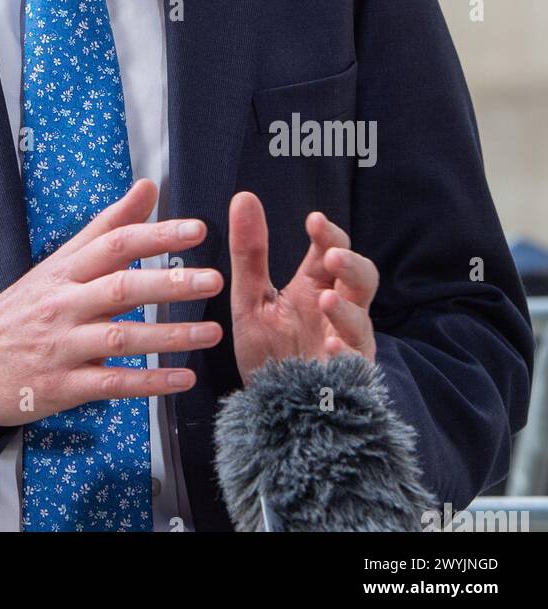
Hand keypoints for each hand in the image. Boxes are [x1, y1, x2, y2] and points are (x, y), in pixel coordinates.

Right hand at [0, 178, 223, 427]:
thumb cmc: (18, 311)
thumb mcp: (56, 264)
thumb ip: (106, 227)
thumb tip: (147, 187)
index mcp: (63, 271)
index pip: (113, 243)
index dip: (156, 234)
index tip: (197, 229)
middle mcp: (63, 304)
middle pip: (121, 289)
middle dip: (170, 283)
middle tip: (212, 279)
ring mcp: (61, 346)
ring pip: (120, 339)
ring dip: (169, 337)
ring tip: (211, 333)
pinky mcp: (61, 386)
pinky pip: (111, 384)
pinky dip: (149, 383)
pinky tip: (181, 380)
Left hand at [228, 190, 377, 383]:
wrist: (271, 411)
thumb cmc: (268, 353)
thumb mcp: (250, 300)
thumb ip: (249, 252)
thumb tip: (244, 197)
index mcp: (314, 288)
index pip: (331, 250)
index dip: (329, 234)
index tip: (314, 220)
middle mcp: (337, 313)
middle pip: (362, 280)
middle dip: (351, 265)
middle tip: (331, 256)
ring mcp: (346, 347)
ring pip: (363, 321)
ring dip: (347, 309)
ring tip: (325, 300)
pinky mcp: (348, 381)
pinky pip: (354, 368)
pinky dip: (344, 357)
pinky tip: (329, 349)